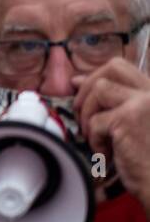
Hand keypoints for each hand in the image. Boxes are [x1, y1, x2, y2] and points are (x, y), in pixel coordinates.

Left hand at [74, 58, 149, 216]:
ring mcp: (143, 104)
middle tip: (82, 112)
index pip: (122, 68)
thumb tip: (78, 81)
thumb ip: (116, 100)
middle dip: (89, 85)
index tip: (79, 87)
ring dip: (89, 114)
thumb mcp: (137, 124)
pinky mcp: (129, 120)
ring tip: (97, 137)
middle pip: (113, 68)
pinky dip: (95, 139)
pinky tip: (108, 154)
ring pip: (99, 90)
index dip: (96, 75)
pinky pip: (95, 120)